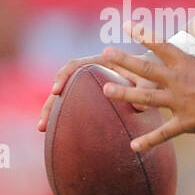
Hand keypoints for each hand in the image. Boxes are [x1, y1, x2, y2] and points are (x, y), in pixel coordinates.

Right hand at [36, 52, 160, 131]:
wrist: (152, 71)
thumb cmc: (151, 73)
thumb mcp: (150, 79)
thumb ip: (145, 89)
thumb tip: (140, 107)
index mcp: (100, 62)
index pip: (74, 66)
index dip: (62, 77)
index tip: (56, 91)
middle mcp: (89, 71)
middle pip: (61, 85)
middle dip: (50, 104)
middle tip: (42, 125)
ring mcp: (86, 84)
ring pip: (63, 96)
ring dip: (51, 111)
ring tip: (42, 130)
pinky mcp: (88, 94)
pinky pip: (71, 104)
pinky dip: (63, 116)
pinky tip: (58, 133)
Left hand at [98, 15, 194, 151]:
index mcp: (188, 64)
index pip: (161, 46)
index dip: (143, 34)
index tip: (127, 25)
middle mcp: (180, 82)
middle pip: (146, 69)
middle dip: (124, 61)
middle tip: (105, 54)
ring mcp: (181, 103)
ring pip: (147, 98)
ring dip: (125, 93)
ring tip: (105, 89)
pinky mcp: (187, 123)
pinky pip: (164, 133)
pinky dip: (149, 140)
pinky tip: (133, 146)